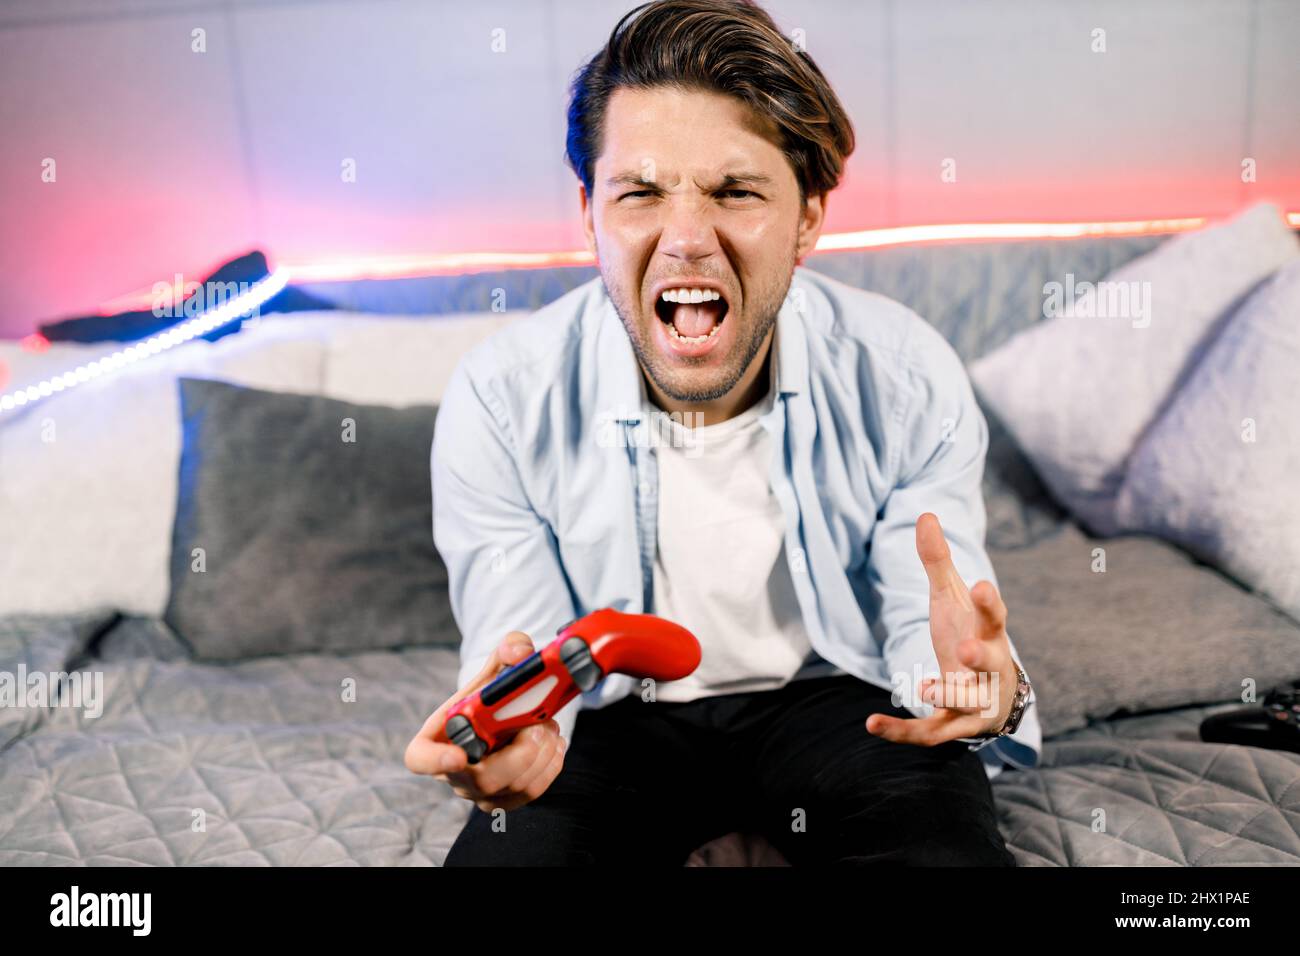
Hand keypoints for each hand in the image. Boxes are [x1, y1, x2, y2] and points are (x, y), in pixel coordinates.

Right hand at [405, 631, 566, 812]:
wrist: (503, 718)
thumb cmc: (490, 696)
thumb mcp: (495, 668)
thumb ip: (507, 650)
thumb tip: (521, 651)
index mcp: (435, 738)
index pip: (421, 759)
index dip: (436, 761)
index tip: (458, 756)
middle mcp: (452, 773)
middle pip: (482, 780)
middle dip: (520, 753)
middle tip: (538, 724)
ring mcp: (478, 792)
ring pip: (512, 787)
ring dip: (542, 755)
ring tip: (549, 725)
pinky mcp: (505, 799)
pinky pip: (531, 792)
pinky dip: (550, 766)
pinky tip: (554, 743)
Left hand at [865, 512, 1018, 746]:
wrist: (992, 694)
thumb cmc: (969, 635)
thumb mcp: (952, 599)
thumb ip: (938, 562)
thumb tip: (924, 514)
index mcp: (989, 634)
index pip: (994, 616)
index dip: (990, 603)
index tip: (982, 586)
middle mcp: (989, 669)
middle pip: (991, 662)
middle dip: (980, 657)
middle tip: (966, 651)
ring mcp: (975, 701)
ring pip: (966, 703)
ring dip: (947, 697)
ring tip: (922, 688)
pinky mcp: (954, 726)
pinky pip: (929, 733)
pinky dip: (901, 731)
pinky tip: (871, 724)